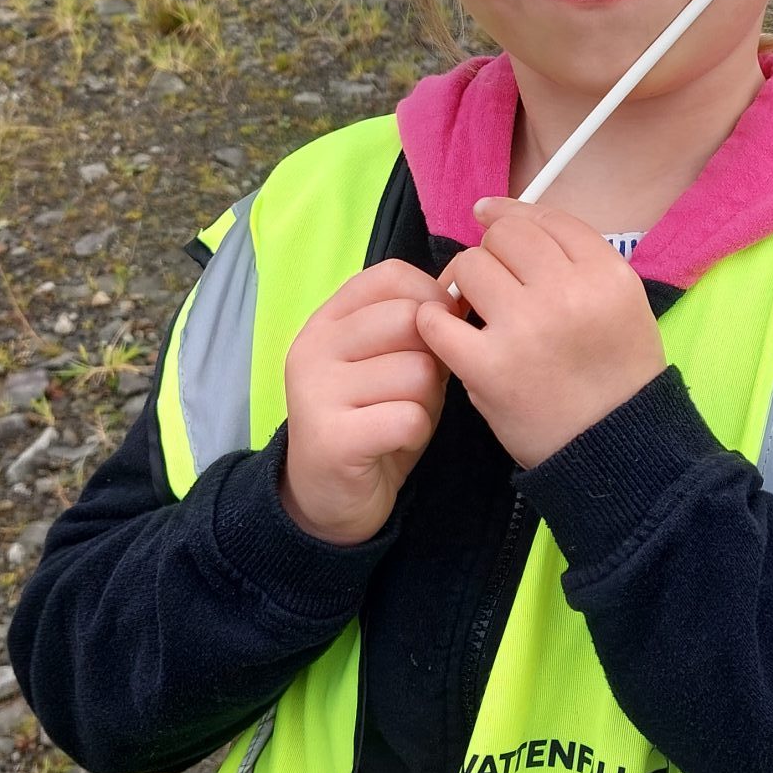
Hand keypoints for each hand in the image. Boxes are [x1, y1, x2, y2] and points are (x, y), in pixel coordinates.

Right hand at [278, 260, 450, 546]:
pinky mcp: (332, 437)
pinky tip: (396, 440)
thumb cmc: (370, 418)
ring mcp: (317, 391)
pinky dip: (417, 431)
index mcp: (328, 319)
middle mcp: (314, 347)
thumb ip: (414, 328)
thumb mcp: (388, 361)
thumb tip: (458, 304)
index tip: (438, 332)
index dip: (432, 297)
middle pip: (411, 320)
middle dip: (432, 356)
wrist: (329, 497)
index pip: (392, 276)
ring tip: (402, 416)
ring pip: (417, 371)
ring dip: (426, 400)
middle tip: (417, 388)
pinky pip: (409, 417)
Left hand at [415, 198, 664, 470]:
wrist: (612, 449)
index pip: (546, 218)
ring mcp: (527, 329)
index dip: (512, 212)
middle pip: (504, 235)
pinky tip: (445, 332)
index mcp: (607, 273)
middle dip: (491, 252)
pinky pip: (438, 319)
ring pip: (470, 266)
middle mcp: (569, 293)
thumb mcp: (623, 302)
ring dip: (465, 284)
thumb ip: (577, 258)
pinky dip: (434, 321)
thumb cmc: (616, 375)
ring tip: (476, 311)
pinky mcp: (489, 368)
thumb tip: (502, 214)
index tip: (491, 217)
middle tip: (493, 282)